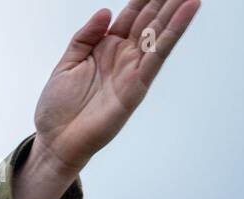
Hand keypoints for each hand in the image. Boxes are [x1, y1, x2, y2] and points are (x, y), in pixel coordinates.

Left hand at [33, 1, 201, 175]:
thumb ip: (85, 37)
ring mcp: (132, 70)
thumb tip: (106, 12)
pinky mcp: (137, 86)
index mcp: (107, 47)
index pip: (132, 14)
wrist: (55, 141)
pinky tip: (188, 10)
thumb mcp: (66, 63)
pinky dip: (175, 32)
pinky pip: (159, 54)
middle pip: (151, 19)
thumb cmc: (58, 108)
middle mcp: (124, 56)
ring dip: (178, 10)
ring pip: (160, 32)